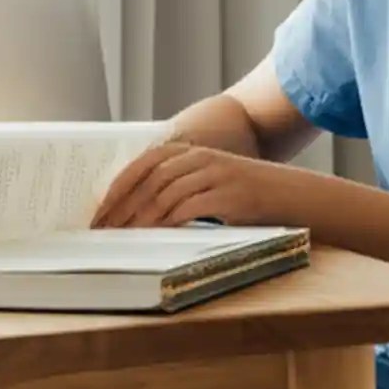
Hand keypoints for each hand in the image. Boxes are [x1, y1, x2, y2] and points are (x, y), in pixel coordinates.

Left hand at [90, 143, 310, 228]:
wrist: (287, 195)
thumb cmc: (244, 193)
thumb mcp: (210, 180)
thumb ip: (179, 185)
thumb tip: (137, 209)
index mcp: (193, 152)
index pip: (146, 162)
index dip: (120, 186)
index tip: (101, 209)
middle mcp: (202, 159)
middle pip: (151, 179)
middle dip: (124, 206)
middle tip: (105, 229)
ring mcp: (216, 176)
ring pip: (166, 194)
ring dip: (141, 217)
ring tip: (125, 236)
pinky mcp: (228, 196)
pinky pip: (189, 208)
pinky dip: (168, 222)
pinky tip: (155, 235)